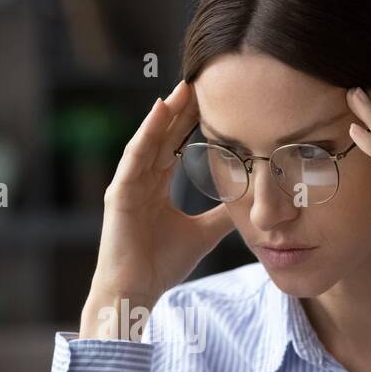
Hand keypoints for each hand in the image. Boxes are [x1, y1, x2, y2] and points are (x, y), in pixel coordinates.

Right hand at [82, 79, 235, 338]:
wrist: (136, 291)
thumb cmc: (161, 265)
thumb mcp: (203, 233)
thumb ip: (223, 215)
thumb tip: (251, 202)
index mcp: (157, 187)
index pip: (177, 145)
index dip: (194, 122)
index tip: (216, 99)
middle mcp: (141, 180)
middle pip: (164, 136)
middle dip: (182, 109)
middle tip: (203, 80)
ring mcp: (128, 184)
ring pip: (150, 140)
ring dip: (166, 113)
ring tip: (184, 87)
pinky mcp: (119, 194)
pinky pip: (134, 157)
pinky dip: (147, 133)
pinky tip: (160, 111)